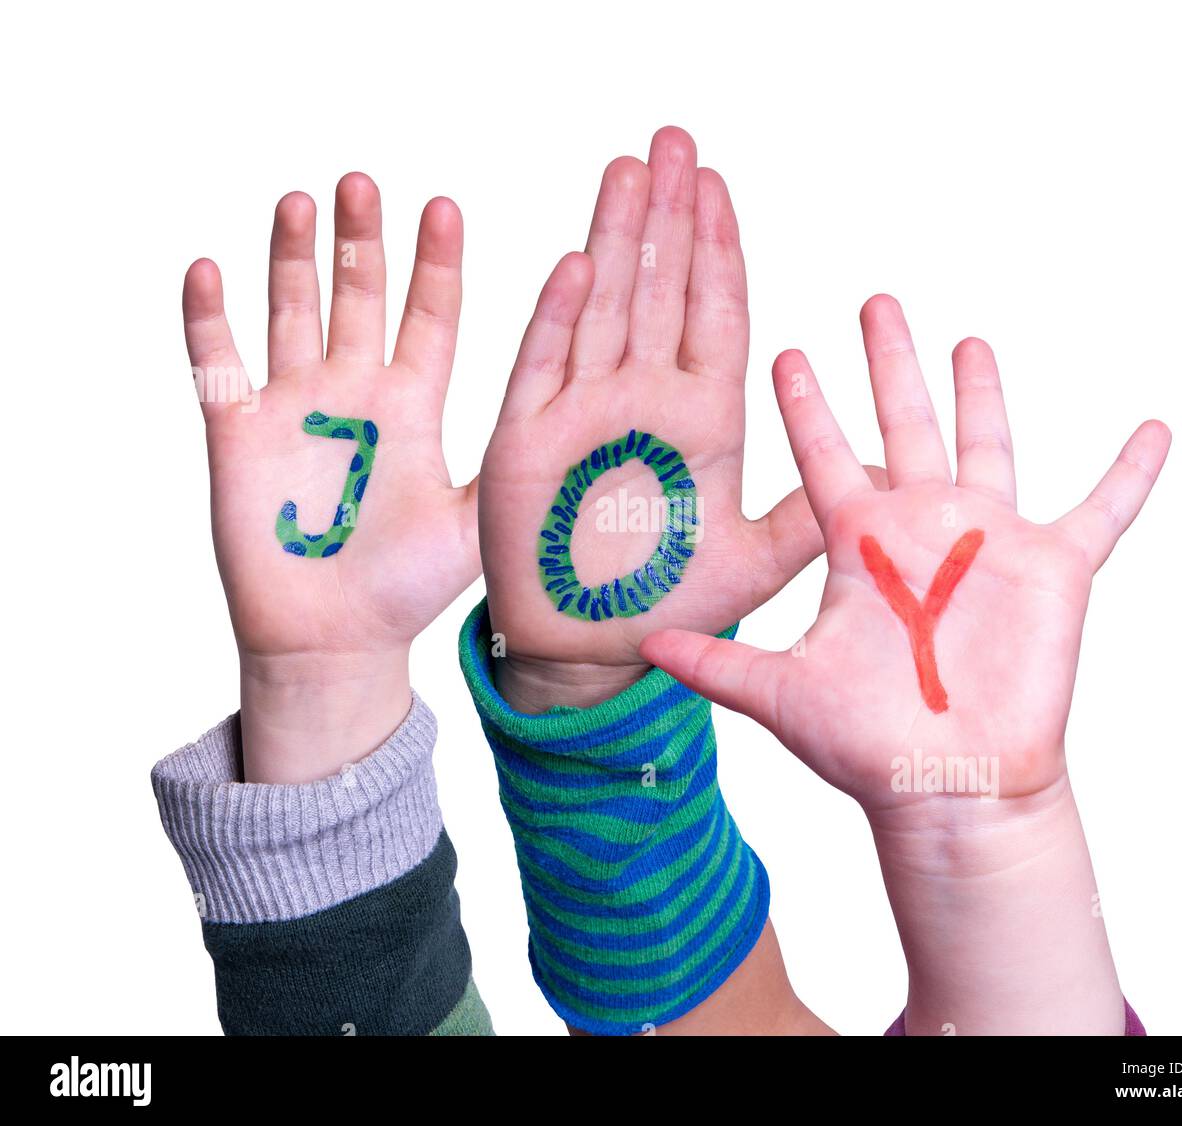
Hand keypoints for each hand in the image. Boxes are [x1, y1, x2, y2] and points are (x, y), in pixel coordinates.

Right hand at [183, 175, 478, 779]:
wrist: (336, 641)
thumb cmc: (408, 587)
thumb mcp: (474, 521)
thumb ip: (509, 463)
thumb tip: (576, 414)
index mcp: (413, 405)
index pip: (428, 316)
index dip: (435, 264)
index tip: (444, 207)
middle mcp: (355, 394)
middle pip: (358, 296)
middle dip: (361, 240)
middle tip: (365, 182)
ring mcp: (294, 410)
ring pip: (290, 312)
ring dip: (292, 258)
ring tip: (303, 201)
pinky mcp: (238, 436)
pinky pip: (218, 365)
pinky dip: (209, 319)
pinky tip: (209, 268)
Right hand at [479, 127, 820, 708]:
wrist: (590, 651)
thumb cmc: (667, 603)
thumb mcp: (754, 562)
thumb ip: (808, 517)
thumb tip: (881, 465)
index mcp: (701, 415)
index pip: (713, 310)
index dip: (717, 246)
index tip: (718, 183)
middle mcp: (643, 398)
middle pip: (658, 288)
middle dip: (668, 216)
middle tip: (673, 142)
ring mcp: (583, 411)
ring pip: (603, 306)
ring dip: (617, 239)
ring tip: (627, 171)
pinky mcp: (528, 439)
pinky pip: (545, 366)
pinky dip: (559, 318)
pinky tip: (579, 263)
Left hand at [642, 295, 1170, 811]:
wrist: (945, 785)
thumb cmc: (864, 744)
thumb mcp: (779, 693)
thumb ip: (714, 662)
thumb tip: (642, 647)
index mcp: (858, 543)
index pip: (824, 454)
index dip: (806, 404)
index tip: (785, 352)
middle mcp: (919, 527)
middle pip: (903, 423)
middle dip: (888, 363)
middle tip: (873, 301)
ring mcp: (988, 541)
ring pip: (987, 443)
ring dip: (981, 392)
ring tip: (969, 338)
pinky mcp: (1053, 568)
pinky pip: (1104, 509)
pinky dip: (1131, 474)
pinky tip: (1156, 428)